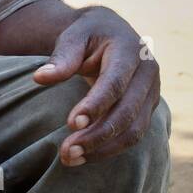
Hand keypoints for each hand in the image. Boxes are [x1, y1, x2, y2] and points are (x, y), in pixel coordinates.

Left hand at [32, 8, 160, 166]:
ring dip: (103, 149)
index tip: (70, 124)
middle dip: (97, 135)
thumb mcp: (74, 36)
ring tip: (70, 159)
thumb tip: (40, 77)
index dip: (95, 105)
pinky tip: (84, 156)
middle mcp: (148, 73)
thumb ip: (61, 57)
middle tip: (66, 152)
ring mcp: (152, 93)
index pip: (115, 83)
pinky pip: (133, 135)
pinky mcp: (147, 109)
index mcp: (131, 51)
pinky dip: (110, 148)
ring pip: (134, 130)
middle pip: (127, 112)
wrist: (112, 33)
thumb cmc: (89, 34)